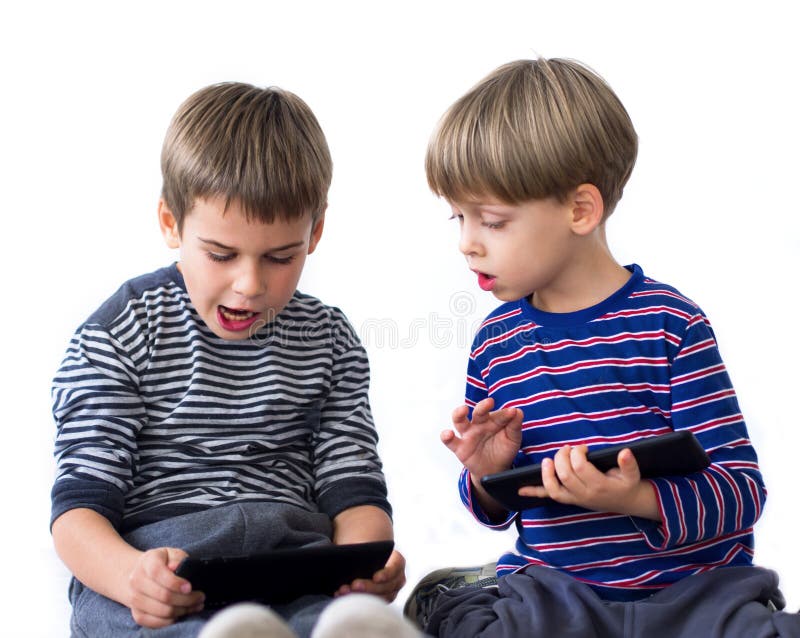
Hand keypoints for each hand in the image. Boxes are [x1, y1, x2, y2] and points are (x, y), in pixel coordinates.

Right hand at [126, 547, 204, 627]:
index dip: (175, 582)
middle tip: (200, 597)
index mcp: (147, 561)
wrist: (139, 574)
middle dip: (186, 599)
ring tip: (195, 605)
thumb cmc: (162, 562)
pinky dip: (172, 620)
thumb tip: (177, 566)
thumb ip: (177, 558)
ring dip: (182, 610)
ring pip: (161, 611)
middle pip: (163, 595)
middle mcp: (136, 580)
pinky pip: (155, 622)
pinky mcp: (137, 614)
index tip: (190, 587)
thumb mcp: (171, 553)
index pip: (157, 572)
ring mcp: (134, 598)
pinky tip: (182, 613)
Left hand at [335, 549, 406, 601]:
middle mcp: (397, 580)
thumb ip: (362, 551)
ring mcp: (390, 593)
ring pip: (378, 598)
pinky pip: (369, 603)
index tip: (375, 577)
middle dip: (368, 587)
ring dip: (360, 596)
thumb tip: (347, 554)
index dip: (386, 573)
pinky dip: (354, 599)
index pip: (395, 568)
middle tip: (353, 585)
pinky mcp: (378, 600)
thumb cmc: (368, 551)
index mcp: (397, 562)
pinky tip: (340, 594)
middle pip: (385, 587)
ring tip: (343, 590)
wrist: (367, 559)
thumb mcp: (368, 548)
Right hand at [441, 398, 522, 481]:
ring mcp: (468, 434)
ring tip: (463, 410)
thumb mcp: (513, 439)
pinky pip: (450, 441)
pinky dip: (446, 436)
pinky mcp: (460, 447)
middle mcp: (479, 424)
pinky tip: (447, 434)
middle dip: (483, 406)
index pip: (499, 414)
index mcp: (493, 420)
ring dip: (459, 413)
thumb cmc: (503, 450)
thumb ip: (515, 426)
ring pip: (460, 421)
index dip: (505, 413)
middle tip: (489, 402)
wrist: (494, 470)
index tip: (513, 412)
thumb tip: (518, 411)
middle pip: (478, 412)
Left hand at [518, 445, 657, 517]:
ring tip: (547, 461)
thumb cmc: (627, 484)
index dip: (578, 453)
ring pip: (554, 489)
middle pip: (565, 475)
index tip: (582, 447)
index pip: (580, 467)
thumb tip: (625, 452)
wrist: (628, 502)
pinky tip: (520, 490)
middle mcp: (585, 494)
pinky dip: (534, 493)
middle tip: (567, 448)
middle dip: (562, 458)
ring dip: (546, 474)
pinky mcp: (569, 500)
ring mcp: (575, 499)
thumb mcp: (633, 474)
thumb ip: (629, 464)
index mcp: (599, 486)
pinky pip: (549, 497)